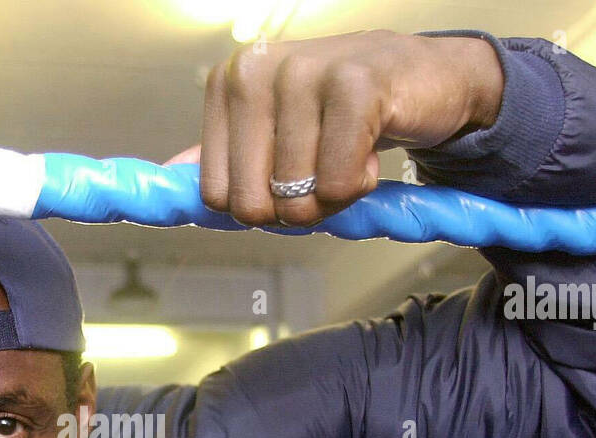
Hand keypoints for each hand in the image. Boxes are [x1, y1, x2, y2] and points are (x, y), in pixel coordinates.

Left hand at [167, 30, 503, 226]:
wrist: (426, 79)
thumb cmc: (345, 111)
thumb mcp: (276, 128)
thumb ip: (225, 152)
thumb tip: (169, 174)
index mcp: (228, 84)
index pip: (215, 195)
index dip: (260, 206)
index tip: (288, 176)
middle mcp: (256, 72)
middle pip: (253, 204)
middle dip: (296, 207)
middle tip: (325, 169)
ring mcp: (303, 73)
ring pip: (298, 196)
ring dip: (335, 195)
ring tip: (353, 152)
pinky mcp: (354, 86)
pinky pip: (340, 182)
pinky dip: (361, 185)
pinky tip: (373, 148)